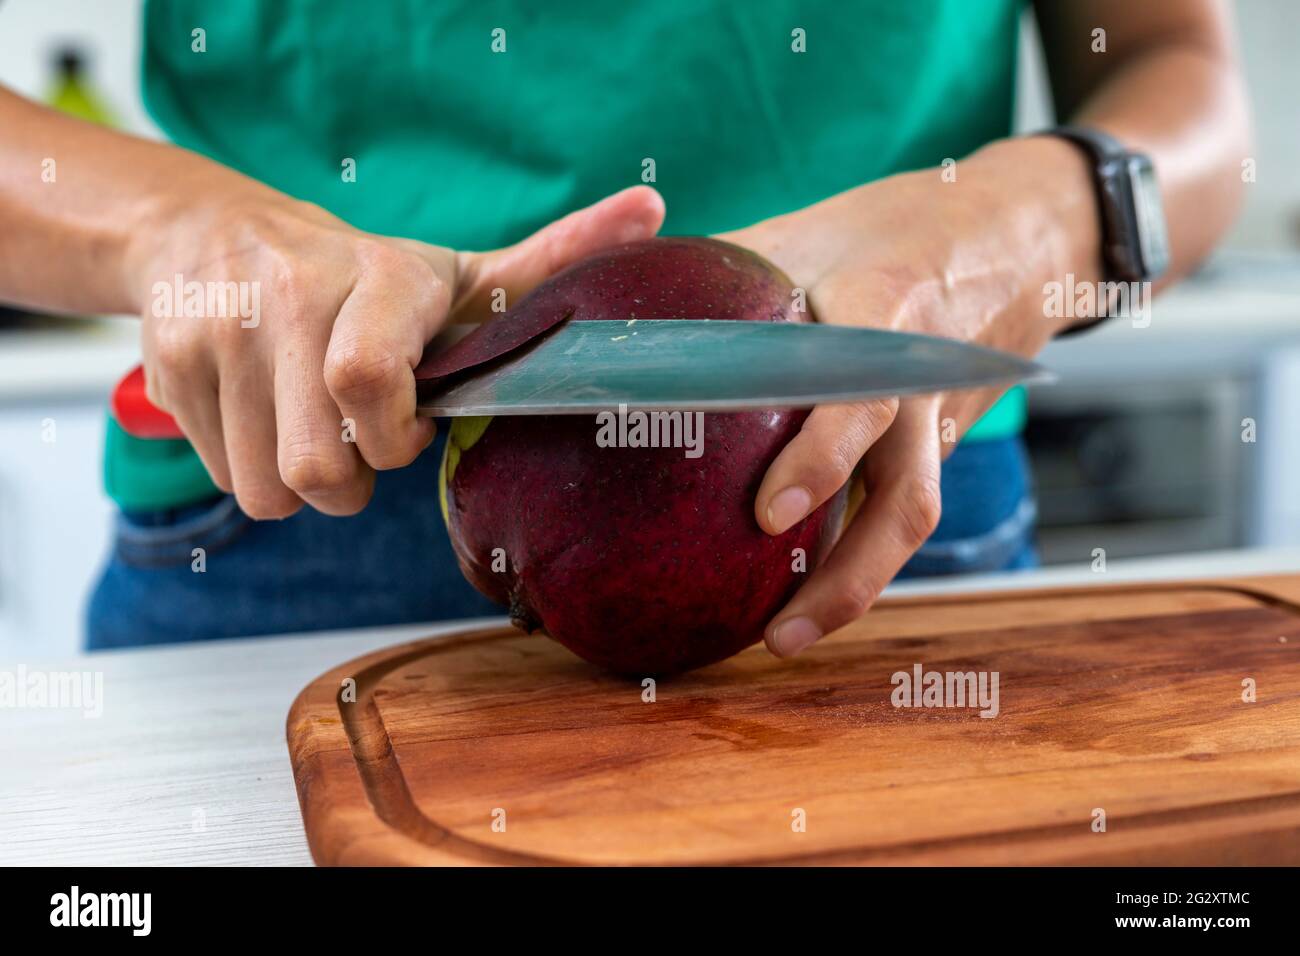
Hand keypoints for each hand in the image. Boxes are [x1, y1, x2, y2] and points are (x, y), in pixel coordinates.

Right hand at [135, 185, 664, 518]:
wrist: (215, 235)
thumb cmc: (362, 276)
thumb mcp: (459, 272)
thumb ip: (554, 259)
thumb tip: (652, 212)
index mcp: (379, 279)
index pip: (367, 382)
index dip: (393, 434)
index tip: (405, 424)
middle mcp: (290, 296)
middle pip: (317, 469)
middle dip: (350, 482)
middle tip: (362, 438)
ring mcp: (220, 332)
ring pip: (267, 491)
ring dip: (301, 483)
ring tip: (316, 424)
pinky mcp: (168, 367)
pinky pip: (224, 479)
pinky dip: (252, 469)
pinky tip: (268, 416)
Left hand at [718, 136, 1099, 656]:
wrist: (1012, 235)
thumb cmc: (890, 230)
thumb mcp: (807, 233)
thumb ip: (729, 278)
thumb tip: (621, 324)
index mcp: (886, 313)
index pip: (858, 398)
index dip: (820, 458)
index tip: (767, 514)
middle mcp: (923, 383)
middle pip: (904, 497)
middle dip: (846, 573)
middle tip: (775, 629)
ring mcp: (940, 424)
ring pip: (910, 519)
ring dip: (853, 588)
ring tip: (782, 638)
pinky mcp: (939, 447)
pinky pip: (900, 508)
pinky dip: (857, 557)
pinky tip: (802, 594)